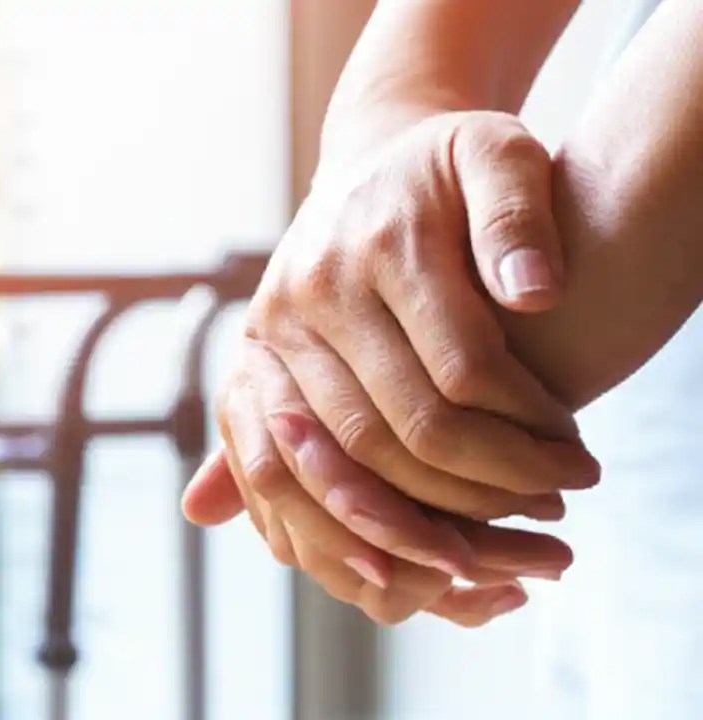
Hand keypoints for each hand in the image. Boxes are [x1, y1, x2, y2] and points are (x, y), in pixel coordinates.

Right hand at [184, 111, 596, 621]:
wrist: (366, 163)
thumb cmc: (447, 168)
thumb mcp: (497, 153)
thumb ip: (520, 215)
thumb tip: (535, 296)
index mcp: (382, 242)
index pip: (462, 368)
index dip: (527, 429)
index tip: (578, 461)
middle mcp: (314, 291)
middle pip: (396, 426)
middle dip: (482, 486)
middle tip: (550, 511)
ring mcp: (272, 330)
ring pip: (338, 455)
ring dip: (412, 519)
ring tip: (483, 553)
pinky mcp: (252, 362)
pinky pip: (276, 461)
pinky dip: (328, 515)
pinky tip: (391, 547)